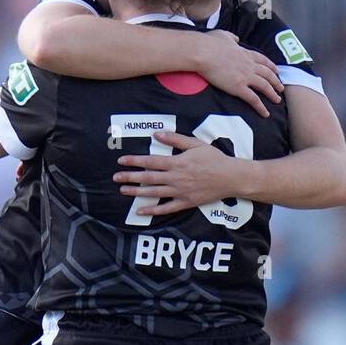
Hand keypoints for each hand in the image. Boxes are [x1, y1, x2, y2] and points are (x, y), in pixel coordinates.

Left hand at [114, 131, 244, 215]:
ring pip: (154, 192)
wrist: (230, 177)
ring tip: (123, 190)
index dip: (134, 161)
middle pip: (148, 178)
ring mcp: (179, 192)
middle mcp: (175, 178)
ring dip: (137, 192)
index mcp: (177, 162)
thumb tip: (156, 134)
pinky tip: (140, 211)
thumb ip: (175, 139)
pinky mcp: (185, 203)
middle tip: (115, 177)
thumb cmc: (213, 158)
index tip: (121, 161)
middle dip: (130, 177)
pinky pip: (166, 208)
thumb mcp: (195, 144)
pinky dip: (152, 210)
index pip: (150, 161)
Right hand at [196, 31, 282, 116]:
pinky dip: (261, 107)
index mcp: (245, 53)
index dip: (271, 66)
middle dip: (276, 81)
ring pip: (264, 86)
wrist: (203, 52)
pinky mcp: (238, 87)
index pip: (262, 60)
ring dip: (272, 94)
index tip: (276, 70)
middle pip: (267, 74)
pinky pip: (253, 99)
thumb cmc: (210, 43)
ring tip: (277, 100)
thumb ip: (232, 37)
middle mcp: (249, 65)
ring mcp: (245, 77)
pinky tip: (265, 113)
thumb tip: (236, 39)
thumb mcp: (224, 35)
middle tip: (281, 87)